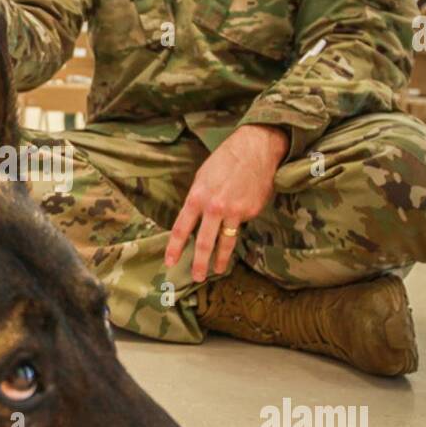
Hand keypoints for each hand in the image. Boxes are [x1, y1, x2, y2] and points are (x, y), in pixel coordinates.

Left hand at [164, 125, 288, 282]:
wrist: (256, 149)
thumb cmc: (225, 160)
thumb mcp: (202, 177)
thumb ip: (196, 200)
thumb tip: (194, 219)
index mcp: (197, 197)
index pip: (182, 228)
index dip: (175, 248)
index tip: (170, 262)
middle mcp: (214, 207)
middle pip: (204, 242)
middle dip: (199, 262)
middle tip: (196, 277)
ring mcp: (234, 211)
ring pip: (225, 241)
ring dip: (220, 259)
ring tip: (216, 271)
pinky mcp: (251, 212)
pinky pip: (241, 225)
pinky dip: (236, 228)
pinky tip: (237, 224)